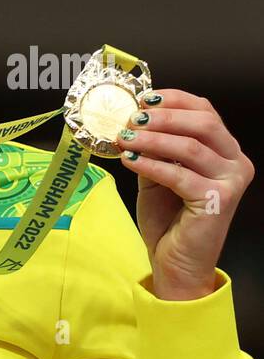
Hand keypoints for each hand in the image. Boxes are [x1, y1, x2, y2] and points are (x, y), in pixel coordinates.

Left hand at [117, 89, 253, 300]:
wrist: (175, 260)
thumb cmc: (168, 218)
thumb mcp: (158, 175)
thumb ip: (153, 150)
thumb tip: (132, 122)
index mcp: (224, 150)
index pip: (205, 111)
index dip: (174, 101)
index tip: (142, 99)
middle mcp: (235, 161)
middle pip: (203, 123)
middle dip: (163, 117)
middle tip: (131, 118)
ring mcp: (230, 181)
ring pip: (190, 147)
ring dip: (152, 139)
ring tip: (124, 137)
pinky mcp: (217, 200)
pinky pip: (179, 175)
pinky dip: (150, 164)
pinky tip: (128, 159)